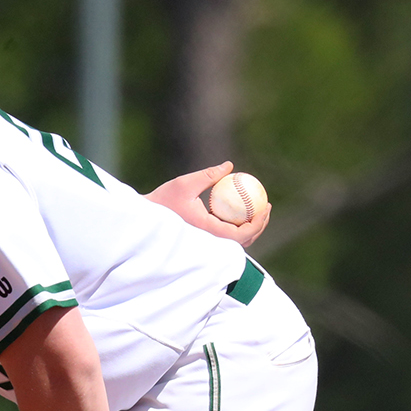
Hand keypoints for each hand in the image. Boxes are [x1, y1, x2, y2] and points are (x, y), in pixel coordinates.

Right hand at [145, 161, 271, 248]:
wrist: (145, 221)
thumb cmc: (162, 202)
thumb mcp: (185, 184)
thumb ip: (209, 175)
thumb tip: (230, 166)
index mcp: (207, 233)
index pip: (241, 234)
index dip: (259, 223)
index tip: (266, 206)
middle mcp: (208, 243)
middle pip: (244, 241)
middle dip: (259, 225)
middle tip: (266, 205)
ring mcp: (206, 244)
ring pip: (235, 241)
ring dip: (249, 227)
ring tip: (256, 207)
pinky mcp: (202, 241)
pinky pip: (225, 236)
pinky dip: (235, 225)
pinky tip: (239, 209)